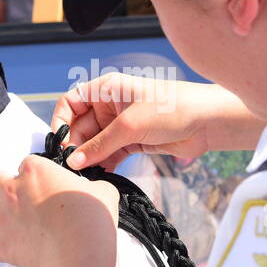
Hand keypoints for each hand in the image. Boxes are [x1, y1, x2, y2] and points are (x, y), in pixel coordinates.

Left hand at [0, 156, 119, 266]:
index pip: (27, 163)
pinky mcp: (4, 246)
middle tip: (20, 198)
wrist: (81, 251)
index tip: (47, 185)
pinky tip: (5, 249)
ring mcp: (5, 218)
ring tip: (2, 219)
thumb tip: (94, 191)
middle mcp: (14, 190)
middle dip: (3, 187)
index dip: (36, 175)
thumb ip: (92, 186)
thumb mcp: (103, 191)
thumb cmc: (92, 219)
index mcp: (36, 170)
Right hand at [51, 75, 265, 171]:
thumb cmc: (171, 108)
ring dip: (89, 159)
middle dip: (75, 146)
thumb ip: (101, 144)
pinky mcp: (132, 142)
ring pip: (94, 143)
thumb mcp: (131, 125)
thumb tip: (75, 161)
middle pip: (80, 126)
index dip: (61, 121)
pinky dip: (103, 165)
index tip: (60, 143)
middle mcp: (110, 105)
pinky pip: (109, 154)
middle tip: (71, 168)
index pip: (71, 102)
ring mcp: (121, 125)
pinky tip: (99, 178)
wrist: (206, 122)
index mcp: (106, 89)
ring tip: (83, 177)